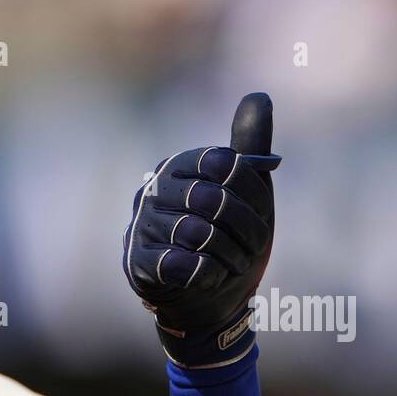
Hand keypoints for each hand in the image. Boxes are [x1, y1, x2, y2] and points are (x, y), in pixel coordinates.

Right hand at [122, 93, 280, 367]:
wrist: (214, 299)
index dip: (250, 193)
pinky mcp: (136, 262)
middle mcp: (154, 187)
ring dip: (229, 255)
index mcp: (180, 164)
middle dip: (244, 230)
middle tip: (253, 247)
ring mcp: (141, 224)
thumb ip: (249, 147)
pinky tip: (210, 276)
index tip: (259, 212)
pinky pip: (181, 263)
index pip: (224, 164)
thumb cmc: (229, 239)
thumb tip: (260, 96)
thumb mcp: (249, 194)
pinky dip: (207, 274)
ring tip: (231, 264)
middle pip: (213, 200)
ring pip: (197, 233)